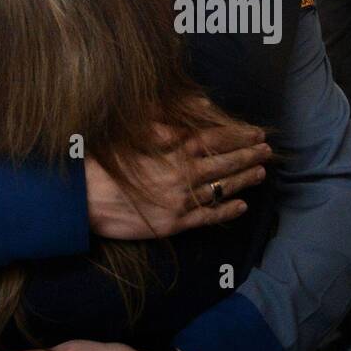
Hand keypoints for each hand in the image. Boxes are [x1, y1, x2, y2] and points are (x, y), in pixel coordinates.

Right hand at [85, 118, 269, 239]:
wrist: (84, 203)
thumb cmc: (102, 166)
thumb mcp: (129, 139)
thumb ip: (159, 130)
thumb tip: (185, 125)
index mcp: (172, 154)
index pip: (214, 141)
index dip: (237, 136)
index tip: (256, 132)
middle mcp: (181, 178)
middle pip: (223, 164)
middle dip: (248, 155)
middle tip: (267, 150)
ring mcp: (180, 204)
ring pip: (220, 189)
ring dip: (243, 180)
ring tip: (261, 173)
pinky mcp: (173, 225)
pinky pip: (207, 218)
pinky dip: (226, 211)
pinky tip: (241, 206)